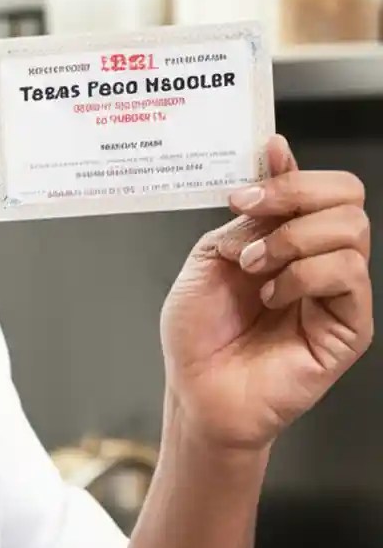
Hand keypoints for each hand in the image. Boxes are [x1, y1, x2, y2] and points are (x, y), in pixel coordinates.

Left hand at [161, 136, 373, 450]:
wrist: (196, 391)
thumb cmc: (199, 336)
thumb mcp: (210, 259)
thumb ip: (247, 215)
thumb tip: (275, 156)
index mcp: (288, 240)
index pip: (319, 187)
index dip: (293, 170)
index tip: (259, 164)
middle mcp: (320, 260)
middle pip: (347, 197)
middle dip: (295, 194)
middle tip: (250, 215)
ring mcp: (339, 293)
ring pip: (350, 229)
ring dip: (291, 240)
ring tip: (253, 269)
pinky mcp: (349, 325)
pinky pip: (347, 274)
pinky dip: (302, 275)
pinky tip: (272, 296)